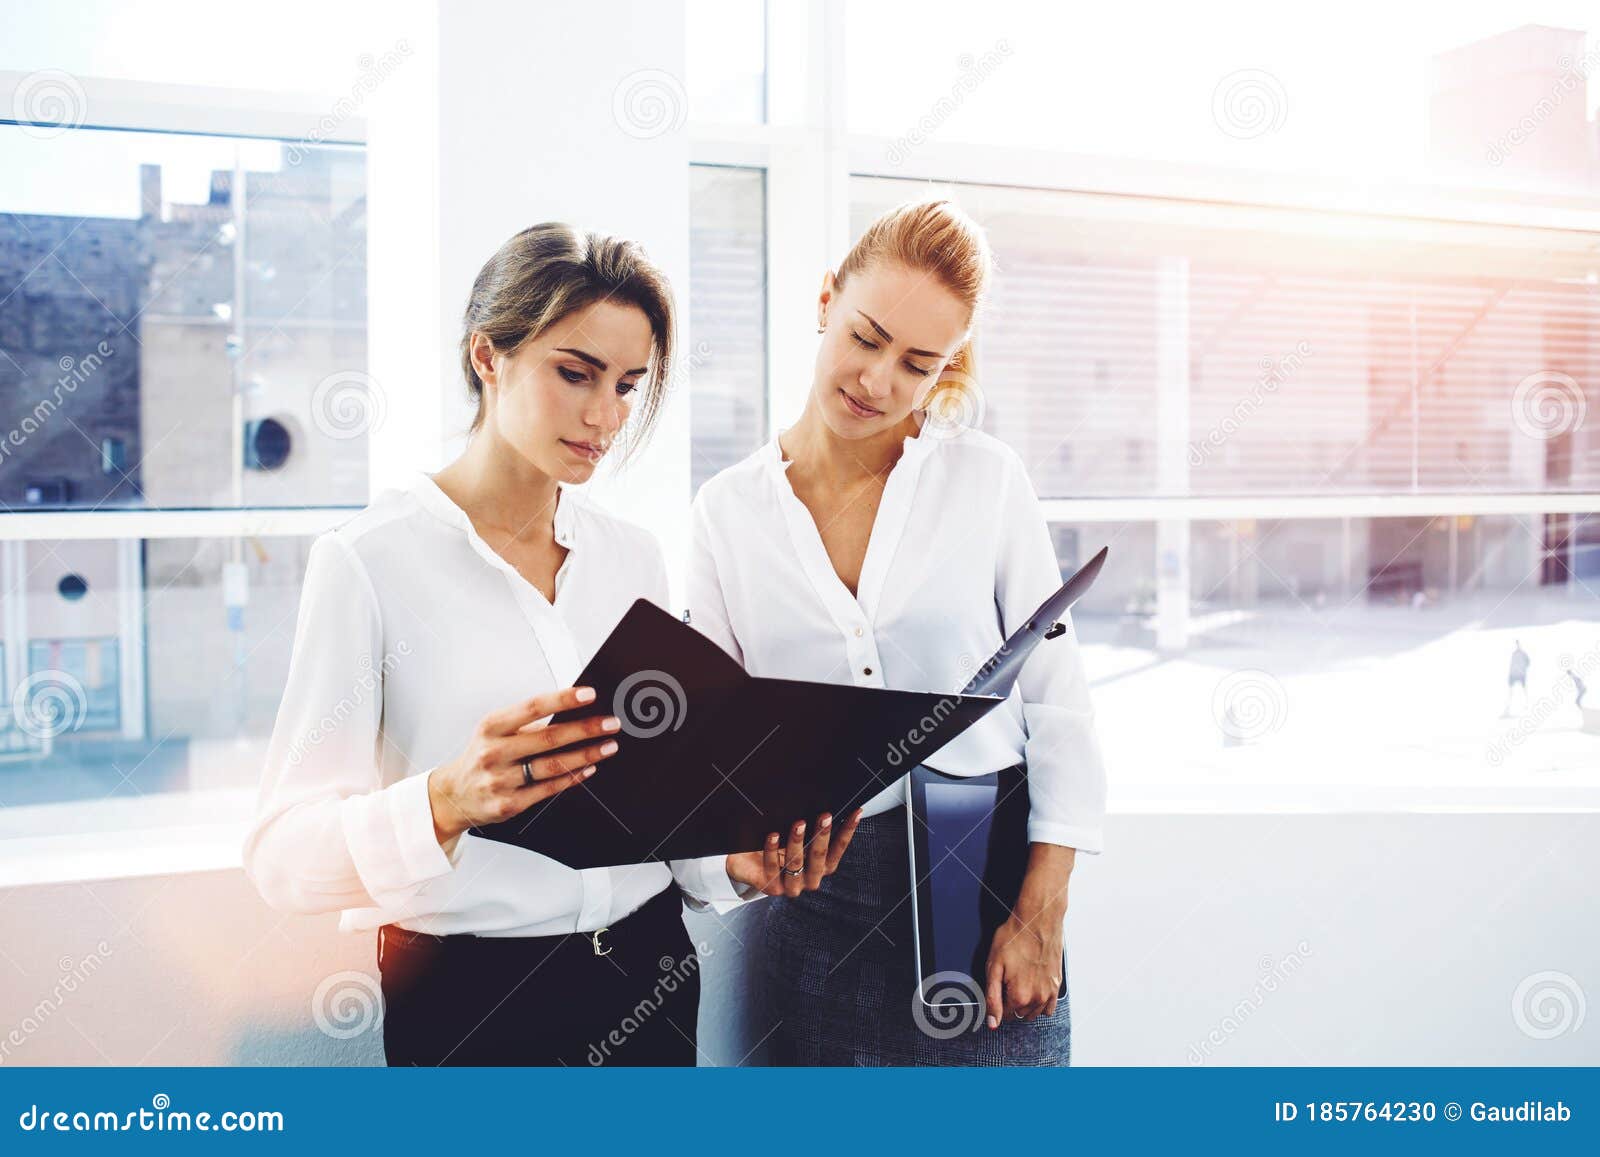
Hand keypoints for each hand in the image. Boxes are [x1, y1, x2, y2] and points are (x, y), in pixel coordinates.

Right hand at [427, 685, 620, 845]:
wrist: (453, 795)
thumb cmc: (482, 756)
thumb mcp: (495, 731)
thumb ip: (527, 723)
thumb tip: (572, 711)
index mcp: (491, 727)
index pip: (532, 707)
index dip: (562, 699)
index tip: (589, 694)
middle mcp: (494, 753)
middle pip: (548, 738)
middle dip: (585, 729)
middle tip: (611, 723)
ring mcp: (500, 781)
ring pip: (552, 766)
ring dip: (586, 755)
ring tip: (608, 745)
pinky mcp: (509, 804)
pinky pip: (549, 789)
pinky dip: (573, 777)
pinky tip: (589, 768)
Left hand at [726, 808, 862, 896]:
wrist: (748, 863)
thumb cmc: (777, 847)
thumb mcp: (797, 837)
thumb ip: (811, 827)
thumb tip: (823, 801)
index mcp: (821, 867)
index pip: (838, 850)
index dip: (848, 831)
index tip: (855, 812)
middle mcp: (810, 879)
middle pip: (819, 858)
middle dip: (822, 835)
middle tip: (825, 816)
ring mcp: (790, 886)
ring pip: (796, 864)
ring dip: (797, 842)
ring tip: (799, 823)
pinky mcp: (770, 887)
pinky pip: (772, 867)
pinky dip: (772, 850)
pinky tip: (772, 835)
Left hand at [983, 843, 1073, 1028]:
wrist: (1037, 920)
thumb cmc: (1014, 937)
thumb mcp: (993, 966)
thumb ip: (992, 998)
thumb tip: (993, 1023)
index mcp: (1019, 996)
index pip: (1003, 1016)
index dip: (997, 1003)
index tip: (998, 988)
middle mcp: (1037, 999)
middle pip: (1018, 1014)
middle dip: (1011, 1003)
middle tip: (1007, 981)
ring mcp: (1049, 993)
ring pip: (1034, 1012)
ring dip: (1025, 1004)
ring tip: (1020, 982)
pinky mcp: (1057, 985)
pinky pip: (1049, 1007)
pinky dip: (1041, 1003)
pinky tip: (1034, 989)